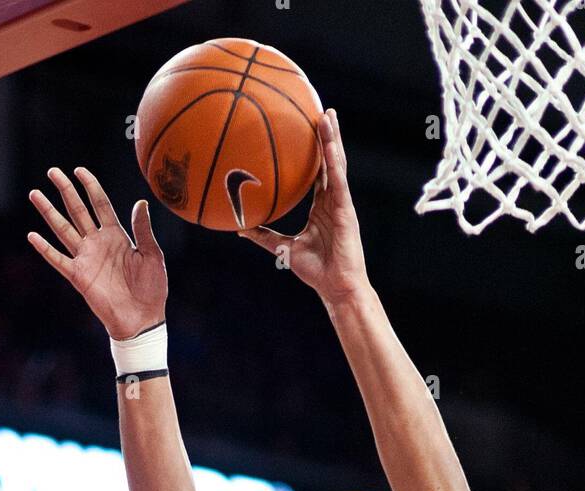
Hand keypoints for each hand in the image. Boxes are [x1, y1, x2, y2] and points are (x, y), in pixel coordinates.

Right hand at [28, 167, 167, 340]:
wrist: (143, 319)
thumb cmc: (151, 289)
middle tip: (52, 171)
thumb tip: (140, 203)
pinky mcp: (79, 276)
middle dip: (65, 191)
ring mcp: (86, 258)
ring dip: (49, 212)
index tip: (80, 170)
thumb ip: (143, 230)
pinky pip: (58, 259)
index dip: (90, 186)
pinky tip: (32, 236)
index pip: (100, 204)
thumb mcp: (152, 255)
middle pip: (78, 210)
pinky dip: (45, 249)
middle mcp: (98, 243)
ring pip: (63, 229)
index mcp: (117, 236)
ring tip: (35, 194)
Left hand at [237, 109, 369, 307]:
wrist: (335, 287)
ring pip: (336, 165)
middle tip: (321, 110)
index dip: (314, 151)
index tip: (307, 129)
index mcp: (322, 207)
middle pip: (330, 162)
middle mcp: (333, 201)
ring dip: (332, 139)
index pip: (318, 173)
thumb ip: (264, 236)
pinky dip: (333, 160)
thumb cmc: (315, 271)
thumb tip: (239, 229)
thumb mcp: (283, 249)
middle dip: (327, 136)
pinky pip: (337, 180)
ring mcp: (341, 204)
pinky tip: (329, 142)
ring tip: (327, 115)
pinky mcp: (346, 210)